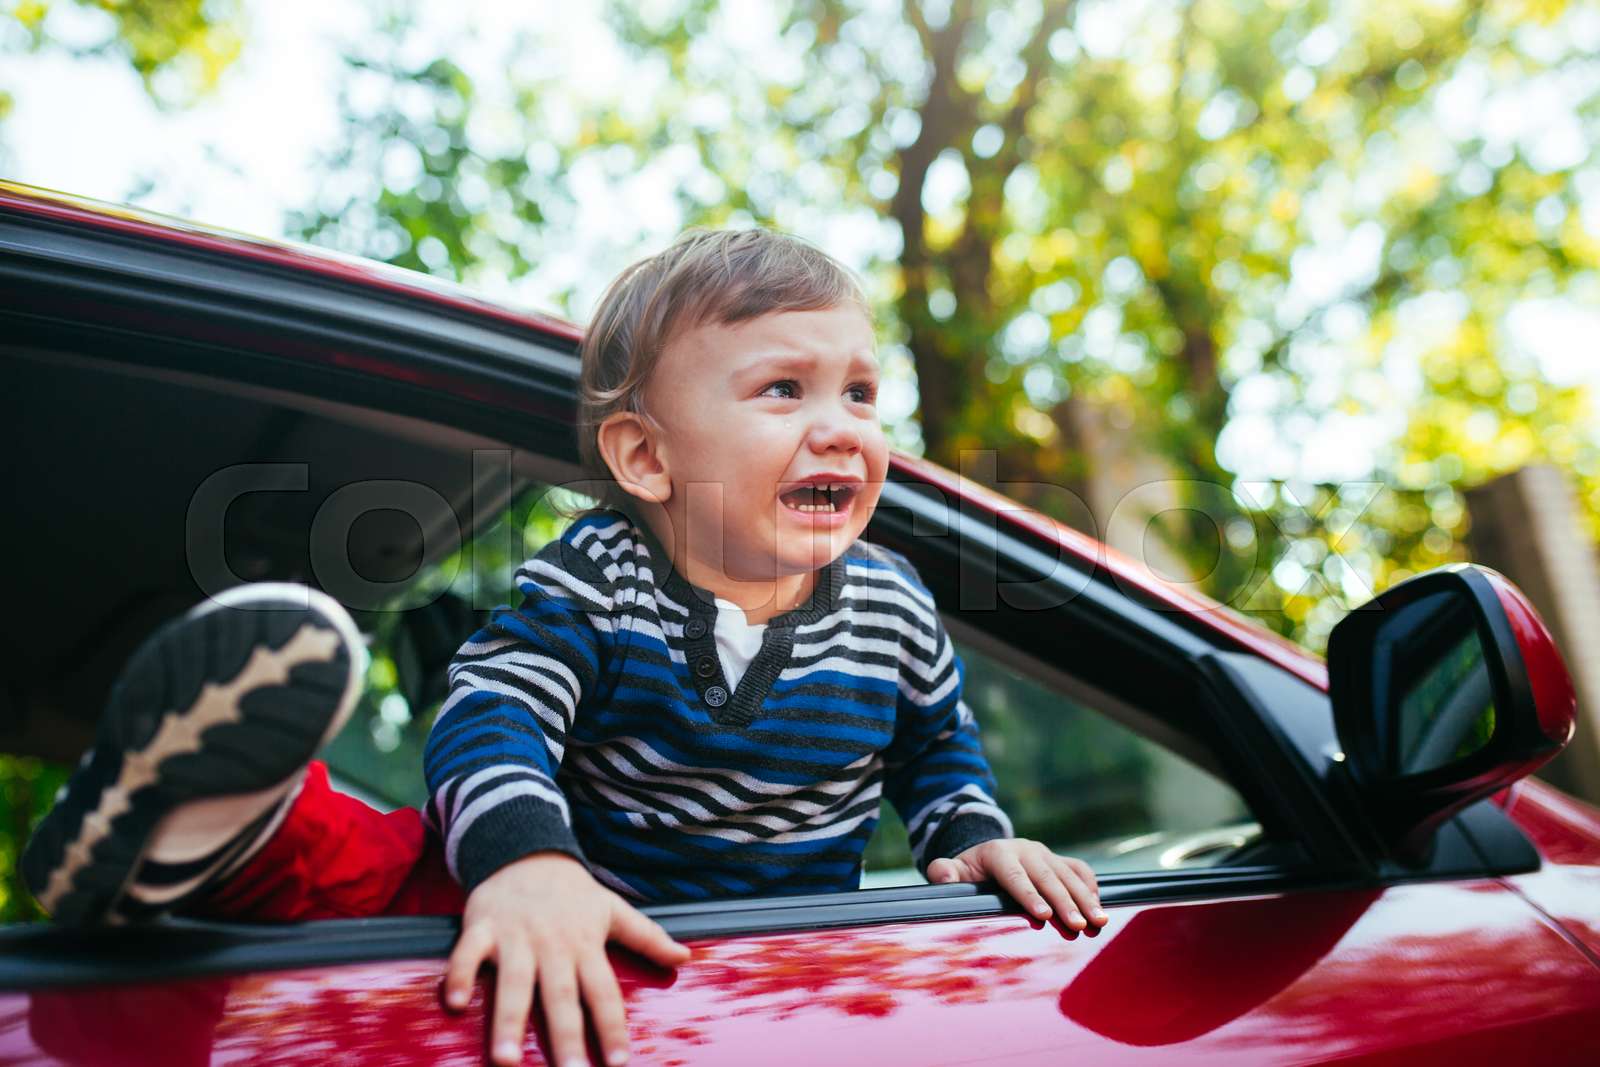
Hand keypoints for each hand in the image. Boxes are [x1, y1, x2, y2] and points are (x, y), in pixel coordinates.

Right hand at [442, 852, 691, 1066]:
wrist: (525, 849)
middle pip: (561, 995)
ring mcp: (516, 936)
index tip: (619, 1062)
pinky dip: (458, 975)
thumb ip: (647, 937)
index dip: (611, 1027)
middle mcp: (552, 944)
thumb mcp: (612, 909)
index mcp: (585, 943)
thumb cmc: (571, 891)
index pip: (603, 992)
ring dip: (509, 1020)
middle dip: (565, 1036)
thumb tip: (684, 958)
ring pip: (514, 982)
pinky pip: (468, 953)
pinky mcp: (482, 926)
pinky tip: (455, 1004)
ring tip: (506, 1059)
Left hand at [927, 838, 1108, 931]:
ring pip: (1068, 875)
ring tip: (1098, 921)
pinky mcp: (1059, 859)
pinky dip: (1090, 886)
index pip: (1015, 877)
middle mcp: (1026, 850)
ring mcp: (1045, 853)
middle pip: (1047, 878)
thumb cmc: (970, 870)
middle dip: (1065, 903)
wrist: (988, 852)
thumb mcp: (953, 868)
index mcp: (999, 852)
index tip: (1044, 917)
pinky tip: (1100, 907)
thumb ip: (944, 872)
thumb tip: (943, 876)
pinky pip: (1079, 870)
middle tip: (1079, 926)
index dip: (1030, 896)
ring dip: (1085, 899)